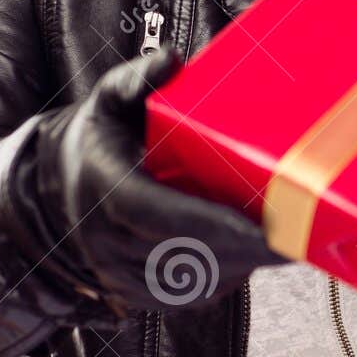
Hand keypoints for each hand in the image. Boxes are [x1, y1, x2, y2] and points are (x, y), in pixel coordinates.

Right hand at [26, 48, 289, 316]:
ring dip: (239, 267)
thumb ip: (138, 78)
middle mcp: (107, 238)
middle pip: (184, 254)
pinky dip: (222, 279)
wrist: (61, 185)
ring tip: (282, 246)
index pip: (157, 215)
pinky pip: (186, 296)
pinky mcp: (134, 293)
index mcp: (104, 188)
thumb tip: (171, 60)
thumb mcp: (110, 99)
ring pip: (189, 282)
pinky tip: (250, 259)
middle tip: (295, 239)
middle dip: (244, 250)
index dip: (211, 225)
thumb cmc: (99, 138)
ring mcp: (119, 273)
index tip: (260, 230)